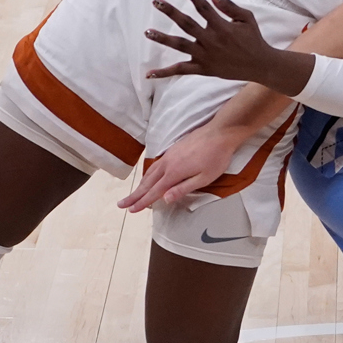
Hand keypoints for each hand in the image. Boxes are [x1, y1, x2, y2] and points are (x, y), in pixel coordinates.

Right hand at [116, 123, 239, 211]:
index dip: (142, 202)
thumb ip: (183, 188)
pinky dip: (147, 174)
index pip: (154, 192)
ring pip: (150, 172)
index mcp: (173, 173)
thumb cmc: (216, 157)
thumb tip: (164, 199)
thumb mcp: (204, 178)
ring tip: (132, 194)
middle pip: (147, 183)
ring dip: (139, 185)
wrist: (220, 132)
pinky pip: (155, 164)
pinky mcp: (173, 149)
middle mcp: (167, 164)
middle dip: (134, 195)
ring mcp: (169, 155)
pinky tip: (148, 176)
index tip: (130, 211)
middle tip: (121, 204)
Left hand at [144, 0, 281, 83]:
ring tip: (147, 32)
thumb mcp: (246, 18)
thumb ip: (229, 6)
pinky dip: (165, 73)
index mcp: (221, 27)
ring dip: (163, 39)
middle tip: (156, 2)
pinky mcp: (203, 69)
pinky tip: (149, 74)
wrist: (259, 65)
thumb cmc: (253, 39)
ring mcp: (205, 56)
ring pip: (180, 46)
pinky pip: (181, 70)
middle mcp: (211, 40)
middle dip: (171, 12)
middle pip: (186, 24)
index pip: (204, 7)